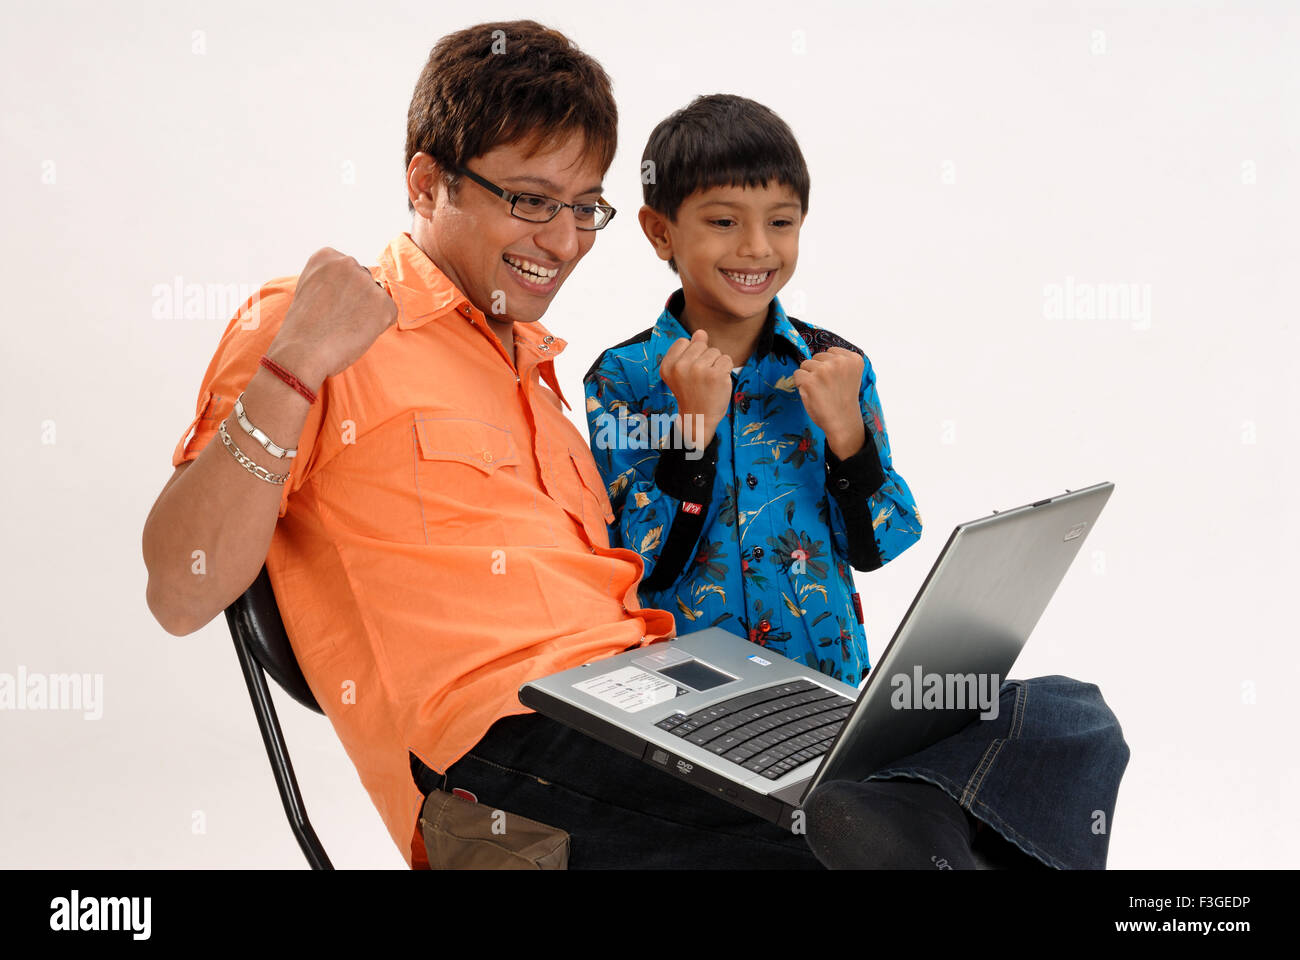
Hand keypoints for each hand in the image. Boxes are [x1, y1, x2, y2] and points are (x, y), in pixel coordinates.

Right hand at [266, 247, 398, 389]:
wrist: (302, 351)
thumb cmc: (303, 328)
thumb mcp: (310, 288)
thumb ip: (331, 279)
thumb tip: (355, 286)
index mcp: (326, 256)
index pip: (347, 270)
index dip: (340, 293)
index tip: (326, 305)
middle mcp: (348, 262)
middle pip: (364, 282)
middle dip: (357, 300)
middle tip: (337, 319)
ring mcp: (367, 282)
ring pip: (377, 298)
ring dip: (368, 313)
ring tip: (346, 327)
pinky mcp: (383, 303)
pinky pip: (389, 314)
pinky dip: (379, 327)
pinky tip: (357, 333)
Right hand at [659, 329, 732, 450]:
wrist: (699, 418)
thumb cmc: (692, 394)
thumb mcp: (683, 371)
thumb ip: (689, 350)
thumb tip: (701, 332)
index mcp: (668, 365)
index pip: (684, 341)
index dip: (691, 354)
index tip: (689, 372)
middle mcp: (681, 367)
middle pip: (701, 344)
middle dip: (705, 358)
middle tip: (701, 378)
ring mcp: (699, 370)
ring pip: (715, 352)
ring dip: (716, 365)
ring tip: (709, 381)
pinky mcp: (716, 375)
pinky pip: (727, 360)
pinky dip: (726, 370)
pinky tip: (718, 383)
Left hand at [791, 347, 865, 458]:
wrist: (842, 423)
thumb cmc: (843, 401)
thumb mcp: (848, 375)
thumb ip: (837, 363)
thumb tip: (817, 356)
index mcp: (854, 359)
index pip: (830, 352)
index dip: (828, 367)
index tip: (835, 381)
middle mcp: (840, 361)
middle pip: (816, 357)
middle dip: (817, 370)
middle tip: (827, 388)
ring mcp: (824, 370)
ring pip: (805, 364)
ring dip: (808, 377)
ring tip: (820, 391)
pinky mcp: (810, 380)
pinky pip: (797, 375)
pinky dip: (800, 384)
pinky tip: (812, 394)